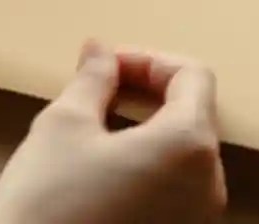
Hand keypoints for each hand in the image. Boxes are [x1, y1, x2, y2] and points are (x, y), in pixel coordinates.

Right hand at [0, 41, 226, 223]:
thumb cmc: (49, 209)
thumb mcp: (62, 128)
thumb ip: (92, 80)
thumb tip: (100, 51)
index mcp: (189, 145)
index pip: (193, 77)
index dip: (149, 61)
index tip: (108, 68)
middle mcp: (210, 185)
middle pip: (193, 116)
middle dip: (149, 95)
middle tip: (99, 93)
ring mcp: (199, 221)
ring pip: (185, 157)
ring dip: (149, 133)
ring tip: (97, 136)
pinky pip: (177, 192)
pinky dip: (150, 171)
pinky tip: (106, 178)